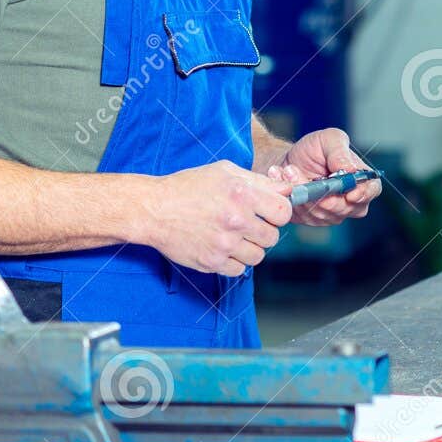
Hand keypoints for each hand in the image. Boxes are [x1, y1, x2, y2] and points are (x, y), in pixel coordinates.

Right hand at [144, 159, 292, 276]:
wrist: (154, 209)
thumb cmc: (187, 187)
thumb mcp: (223, 172)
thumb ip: (259, 181)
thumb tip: (288, 190)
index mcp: (242, 194)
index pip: (283, 213)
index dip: (277, 213)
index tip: (267, 213)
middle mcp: (236, 220)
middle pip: (272, 237)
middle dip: (262, 231)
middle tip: (245, 225)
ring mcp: (224, 244)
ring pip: (258, 256)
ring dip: (248, 248)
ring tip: (231, 237)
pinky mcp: (212, 262)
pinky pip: (239, 270)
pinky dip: (233, 261)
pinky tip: (220, 247)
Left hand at [270, 127, 379, 226]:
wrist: (288, 161)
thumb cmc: (312, 150)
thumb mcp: (327, 139)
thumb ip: (339, 151)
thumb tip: (350, 169)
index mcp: (361, 178)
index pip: (372, 190)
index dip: (364, 194)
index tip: (350, 194)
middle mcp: (350, 200)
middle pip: (344, 207)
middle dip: (320, 192)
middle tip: (296, 171)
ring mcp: (332, 213)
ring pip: (321, 212)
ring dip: (302, 191)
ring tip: (288, 170)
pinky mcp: (313, 219)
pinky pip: (305, 215)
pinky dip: (293, 198)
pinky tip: (283, 182)